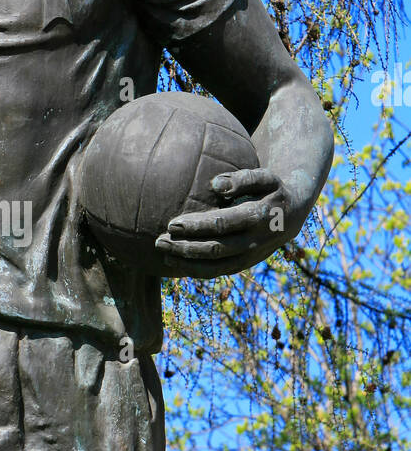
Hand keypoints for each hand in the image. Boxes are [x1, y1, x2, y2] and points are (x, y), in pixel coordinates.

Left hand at [154, 167, 290, 277]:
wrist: (292, 214)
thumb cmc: (270, 189)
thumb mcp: (264, 177)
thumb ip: (242, 178)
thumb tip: (215, 184)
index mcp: (259, 217)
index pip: (223, 224)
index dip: (197, 226)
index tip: (171, 224)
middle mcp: (255, 241)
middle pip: (217, 249)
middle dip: (186, 248)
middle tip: (159, 241)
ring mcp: (250, 257)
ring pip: (216, 267)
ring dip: (187, 263)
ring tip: (162, 254)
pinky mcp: (245, 264)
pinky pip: (218, 272)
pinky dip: (196, 270)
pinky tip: (174, 263)